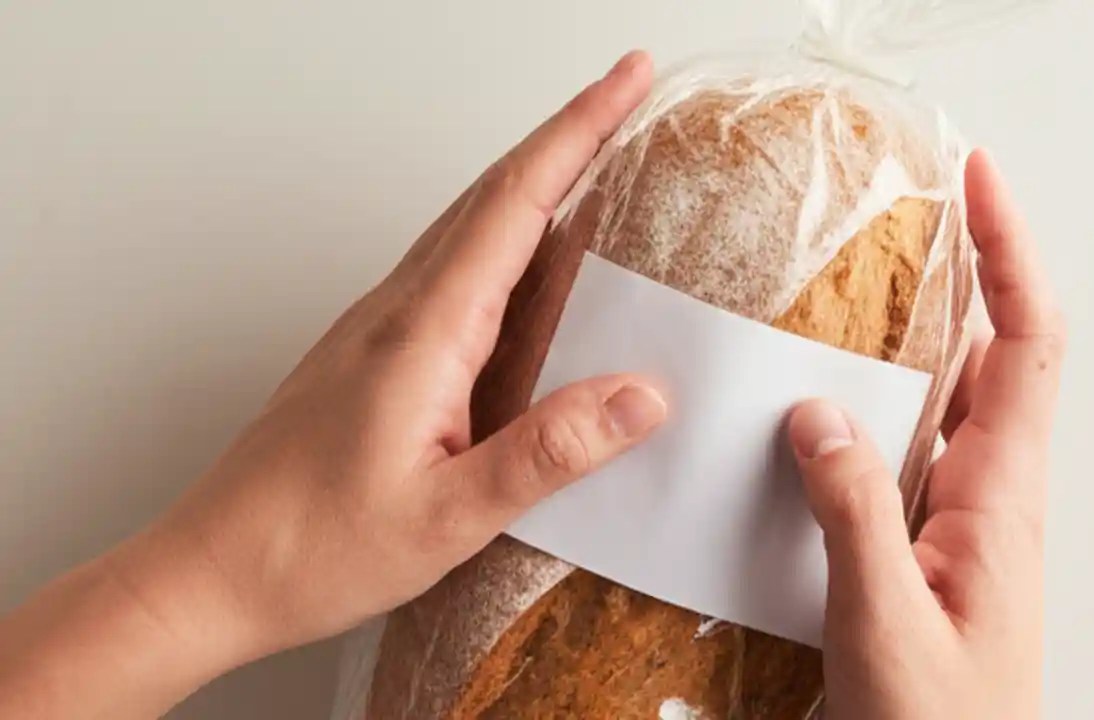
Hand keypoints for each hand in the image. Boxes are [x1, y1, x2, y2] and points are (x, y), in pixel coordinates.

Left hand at [0, 51, 666, 718]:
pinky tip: (520, 261)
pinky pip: (447, 268)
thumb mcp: (447, 517)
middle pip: (491, 193)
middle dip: (567, 135)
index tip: (625, 80)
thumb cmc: (311, 548)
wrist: (210, 571)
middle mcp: (397, 312)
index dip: (578, 132)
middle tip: (625, 97)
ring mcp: (378, 328)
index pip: (516, 205)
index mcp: (424, 334)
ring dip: (532, 179)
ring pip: (465, 225)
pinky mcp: (371, 354)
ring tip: (591, 161)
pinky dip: (499, 234)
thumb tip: (641, 397)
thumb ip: (546, 453)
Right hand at [788, 150, 1064, 719]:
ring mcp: (956, 514)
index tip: (976, 178)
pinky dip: (870, 401)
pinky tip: (816, 398)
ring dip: (905, 333)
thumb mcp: (887, 624)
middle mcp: (988, 491)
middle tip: (895, 207)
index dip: (1010, 251)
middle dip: (957, 267)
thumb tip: (816, 412)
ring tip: (840, 284)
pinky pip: (903, 445)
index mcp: (1001, 497)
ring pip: (941, 395)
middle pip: (991, 348)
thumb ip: (854, 515)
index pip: (1028, 343)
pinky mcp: (920, 538)